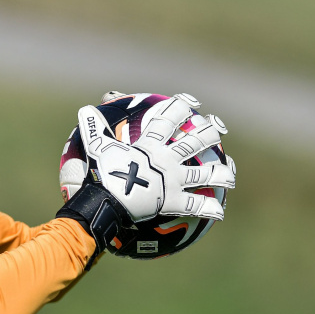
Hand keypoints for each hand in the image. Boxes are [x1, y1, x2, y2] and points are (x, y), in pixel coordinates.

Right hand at [79, 94, 234, 220]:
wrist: (108, 201)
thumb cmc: (102, 174)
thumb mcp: (96, 148)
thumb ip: (93, 128)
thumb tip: (84, 108)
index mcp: (151, 146)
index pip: (168, 121)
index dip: (180, 108)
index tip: (192, 102)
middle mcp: (168, 160)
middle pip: (194, 143)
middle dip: (208, 134)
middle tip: (219, 129)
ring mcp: (174, 181)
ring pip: (204, 174)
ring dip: (220, 173)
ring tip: (229, 174)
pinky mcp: (176, 202)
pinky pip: (196, 206)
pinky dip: (209, 208)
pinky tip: (220, 211)